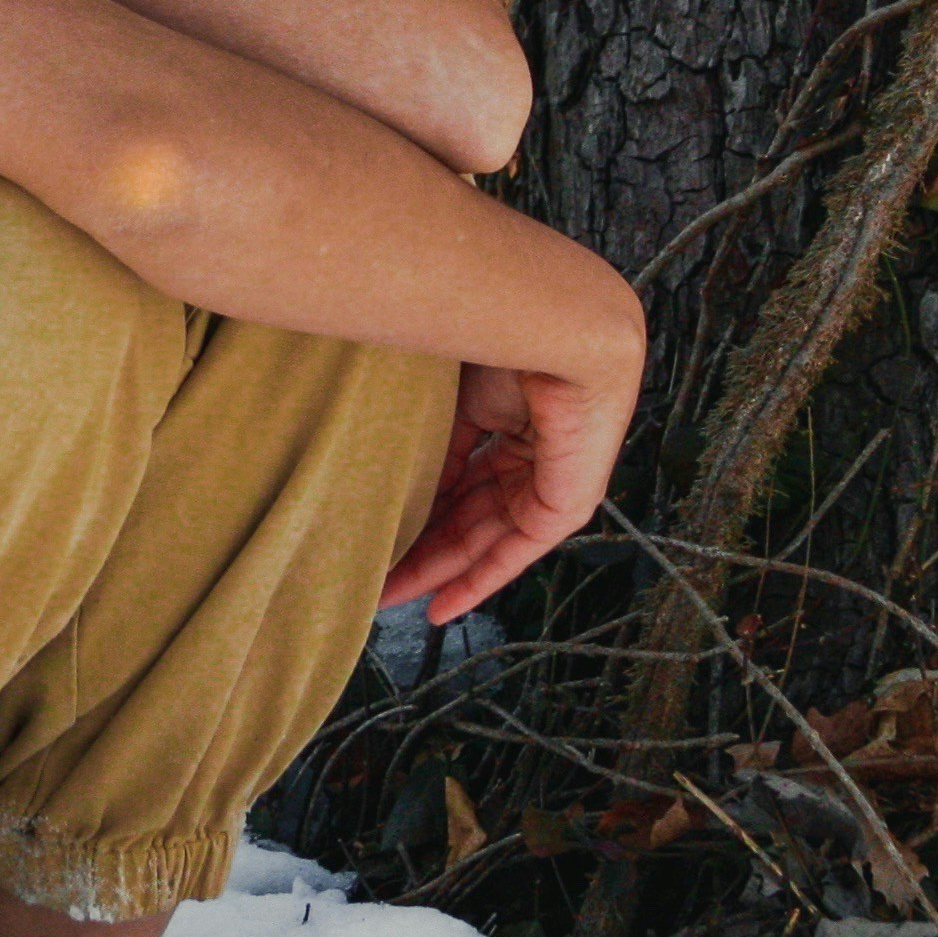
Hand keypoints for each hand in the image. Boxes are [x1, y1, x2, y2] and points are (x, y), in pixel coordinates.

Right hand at [379, 345, 641, 625]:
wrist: (555, 329)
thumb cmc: (509, 342)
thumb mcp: (459, 402)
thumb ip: (439, 445)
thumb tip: (401, 486)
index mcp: (513, 424)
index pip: (460, 478)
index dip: (421, 507)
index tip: (382, 530)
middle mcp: (534, 458)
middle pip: (468, 515)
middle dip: (420, 546)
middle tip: (372, 572)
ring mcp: (552, 484)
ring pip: (484, 539)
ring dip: (438, 570)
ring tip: (386, 593)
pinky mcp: (566, 507)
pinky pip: (515, 554)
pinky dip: (476, 581)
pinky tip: (439, 606)